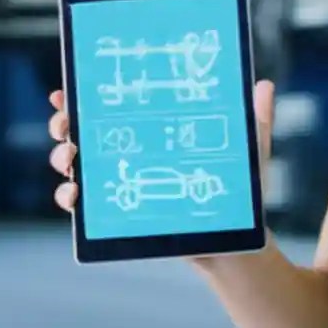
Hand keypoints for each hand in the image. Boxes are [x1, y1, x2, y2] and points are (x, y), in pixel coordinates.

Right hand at [47, 79, 276, 213]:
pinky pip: (82, 205)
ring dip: (62, 157)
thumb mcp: (250, 151)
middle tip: (66, 122)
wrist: (236, 243)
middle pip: (82, 131)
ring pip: (74, 165)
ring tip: (70, 156)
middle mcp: (130, 154)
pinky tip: (74, 193)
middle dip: (64, 123)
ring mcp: (121, 183)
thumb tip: (265, 84)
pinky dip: (68, 197)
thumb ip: (257, 119)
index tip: (64, 89)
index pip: (111, 109)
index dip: (82, 96)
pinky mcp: (118, 213)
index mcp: (153, 132)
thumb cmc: (240, 195)